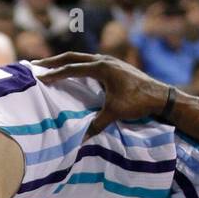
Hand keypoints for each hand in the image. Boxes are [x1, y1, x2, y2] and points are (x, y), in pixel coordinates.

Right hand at [34, 52, 170, 136]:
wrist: (161, 96)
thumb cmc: (138, 102)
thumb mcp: (115, 113)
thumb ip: (97, 124)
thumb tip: (81, 141)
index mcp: (101, 67)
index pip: (72, 68)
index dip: (55, 74)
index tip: (39, 77)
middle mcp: (104, 60)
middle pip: (73, 57)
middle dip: (54, 61)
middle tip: (37, 65)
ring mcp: (110, 61)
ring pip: (82, 58)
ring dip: (66, 62)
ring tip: (52, 66)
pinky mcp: (115, 66)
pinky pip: (91, 62)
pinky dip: (79, 66)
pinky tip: (75, 73)